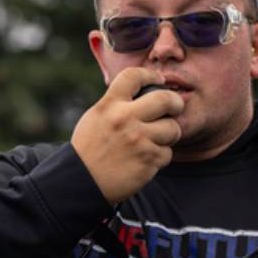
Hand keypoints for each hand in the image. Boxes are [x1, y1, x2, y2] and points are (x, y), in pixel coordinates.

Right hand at [70, 68, 182, 203]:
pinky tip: (145, 159)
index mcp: (110, 105)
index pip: (135, 77)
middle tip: (175, 107)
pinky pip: (167, 153)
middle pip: (166, 99)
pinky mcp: (148, 160)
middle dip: (175, 102)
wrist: (81, 182)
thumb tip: (144, 92)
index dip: (151, 75)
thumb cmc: (88, 149)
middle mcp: (125, 119)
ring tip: (156, 140)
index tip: (159, 80)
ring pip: (172, 129)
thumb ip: (117, 104)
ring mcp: (138, 140)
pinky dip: (160, 156)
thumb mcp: (96, 117)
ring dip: (168, 135)